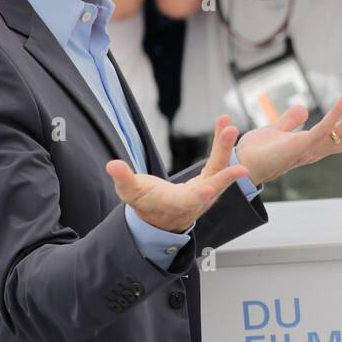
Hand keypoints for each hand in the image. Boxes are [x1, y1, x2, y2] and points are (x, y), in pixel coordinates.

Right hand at [108, 115, 248, 233]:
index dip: (197, 196)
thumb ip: (123, 179)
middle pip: (211, 182)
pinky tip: (225, 125)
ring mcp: (205, 191)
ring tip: (229, 126)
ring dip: (224, 147)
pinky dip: (222, 145)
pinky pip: (218, 162)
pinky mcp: (210, 180)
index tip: (209, 190)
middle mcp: (194, 200)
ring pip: (218, 169)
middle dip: (222, 165)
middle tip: (229, 143)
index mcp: (172, 204)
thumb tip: (112, 165)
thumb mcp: (128, 193)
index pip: (186, 201)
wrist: (160, 216)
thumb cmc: (143, 203)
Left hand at [235, 91, 341, 185]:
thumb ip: (290, 120)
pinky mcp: (303, 144)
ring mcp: (313, 148)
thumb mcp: (277, 131)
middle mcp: (318, 150)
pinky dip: (337, 112)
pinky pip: (325, 126)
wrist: (242, 164)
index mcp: (316, 147)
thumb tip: (301, 109)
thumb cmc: (257, 152)